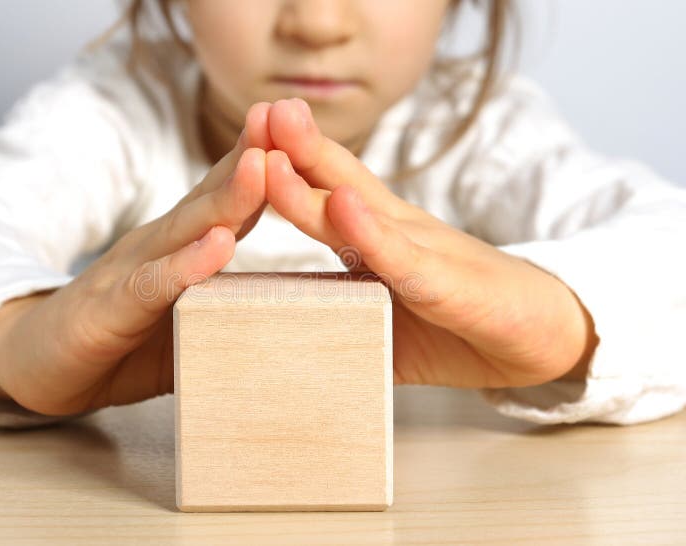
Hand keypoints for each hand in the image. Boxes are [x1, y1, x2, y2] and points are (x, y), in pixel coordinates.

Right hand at [0, 103, 275, 414]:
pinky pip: (151, 285)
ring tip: (263, 165)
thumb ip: (228, 312)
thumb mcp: (185, 324)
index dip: (265, 164)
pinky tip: (217, 246)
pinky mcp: (107, 311)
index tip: (306, 131)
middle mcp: (156, 247)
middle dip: (254, 158)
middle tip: (292, 118)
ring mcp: (130, 273)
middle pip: (211, 197)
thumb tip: (291, 326)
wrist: (34, 364)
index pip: (226, 199)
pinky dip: (186, 266)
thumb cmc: (118, 343)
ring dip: (227, 197)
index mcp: (178, 247)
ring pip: (185, 229)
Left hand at [264, 98, 597, 388]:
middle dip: (294, 149)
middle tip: (256, 112)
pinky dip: (373, 235)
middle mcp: (399, 235)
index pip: (328, 194)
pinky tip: (345, 207)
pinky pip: (406, 261)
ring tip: (280, 137)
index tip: (245, 139)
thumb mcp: (390, 325)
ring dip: (318, 173)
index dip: (287, 166)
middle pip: (340, 183)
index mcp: (381, 241)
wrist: (547, 336)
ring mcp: (425, 255)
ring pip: (364, 210)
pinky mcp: (450, 287)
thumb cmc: (465, 325)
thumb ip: (345, 320)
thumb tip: (288, 341)